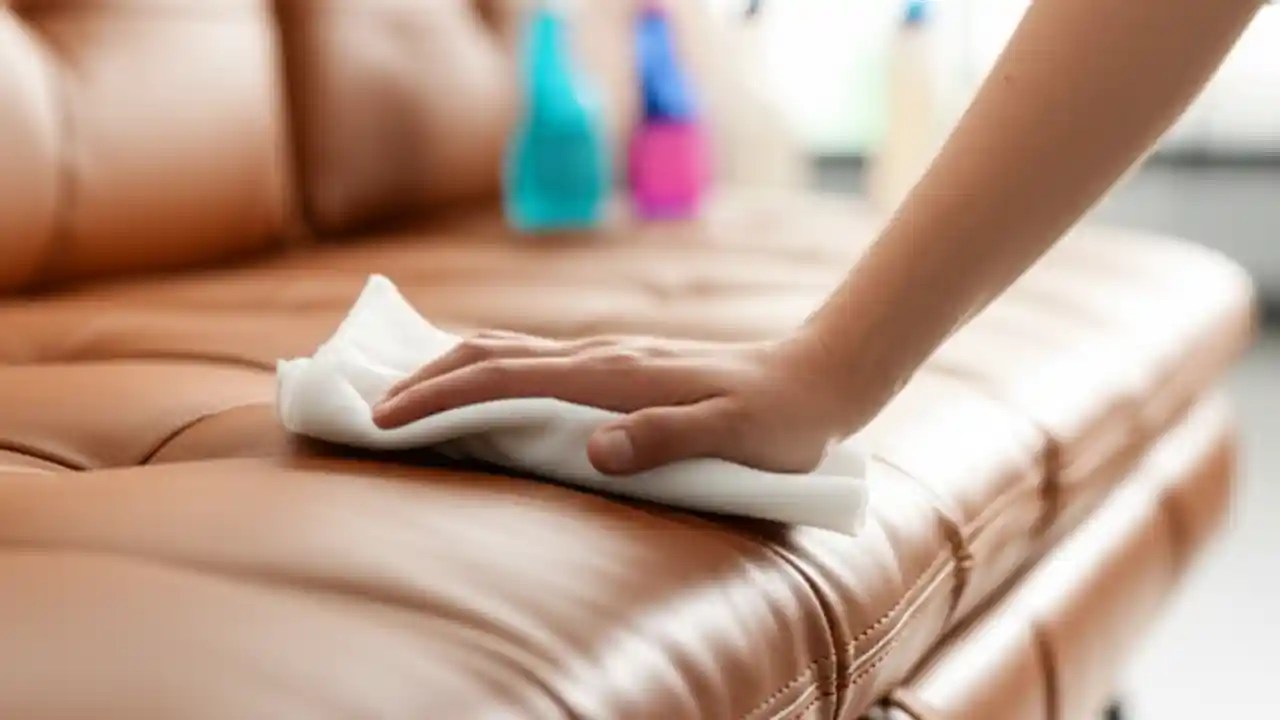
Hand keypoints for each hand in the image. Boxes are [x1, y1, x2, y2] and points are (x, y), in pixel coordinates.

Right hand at [372, 331, 866, 474]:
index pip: (507, 377)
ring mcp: (608, 359)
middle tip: (371, 409)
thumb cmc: (779, 419)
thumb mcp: (735, 436)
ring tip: (404, 396)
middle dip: (425, 376)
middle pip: (492, 352)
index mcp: (614, 374)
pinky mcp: (617, 369)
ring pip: (509, 351)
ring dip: (450, 369)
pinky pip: (533, 363)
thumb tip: (594, 450)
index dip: (441, 396)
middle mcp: (602, 357)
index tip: (387, 421)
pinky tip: (480, 390)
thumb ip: (668, 438)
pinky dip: (487, 372)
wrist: (817, 378)